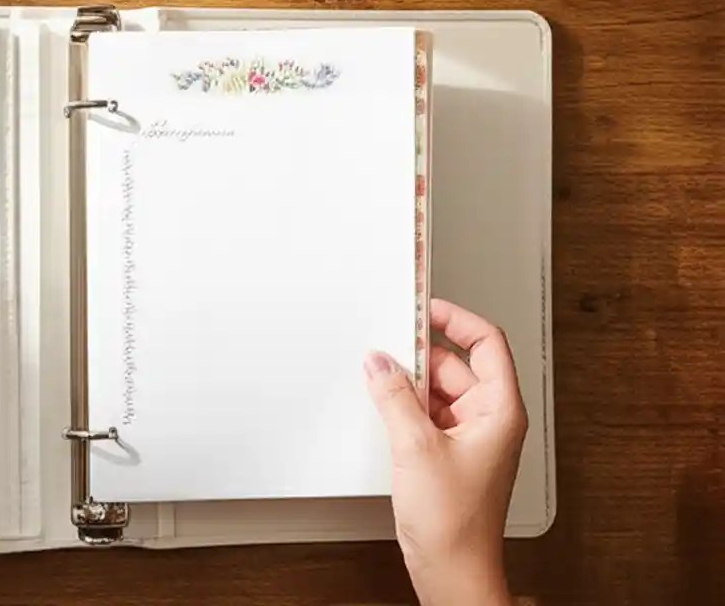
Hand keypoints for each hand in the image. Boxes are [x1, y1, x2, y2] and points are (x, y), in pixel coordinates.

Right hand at [364, 299, 527, 605]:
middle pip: (457, 366)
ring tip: (381, 380)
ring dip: (410, 384)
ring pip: (439, 392)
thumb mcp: (415, 447)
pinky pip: (428, 415)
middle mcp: (490, 420)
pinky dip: (405, 407)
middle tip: (389, 345)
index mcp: (500, 411)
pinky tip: (383, 408)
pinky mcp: (448, 455)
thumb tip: (379, 363)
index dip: (456, 319)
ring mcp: (470, 439)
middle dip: (421, 355)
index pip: (486, 343)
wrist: (452, 572)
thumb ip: (394, 397)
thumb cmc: (455, 525)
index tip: (426, 307)